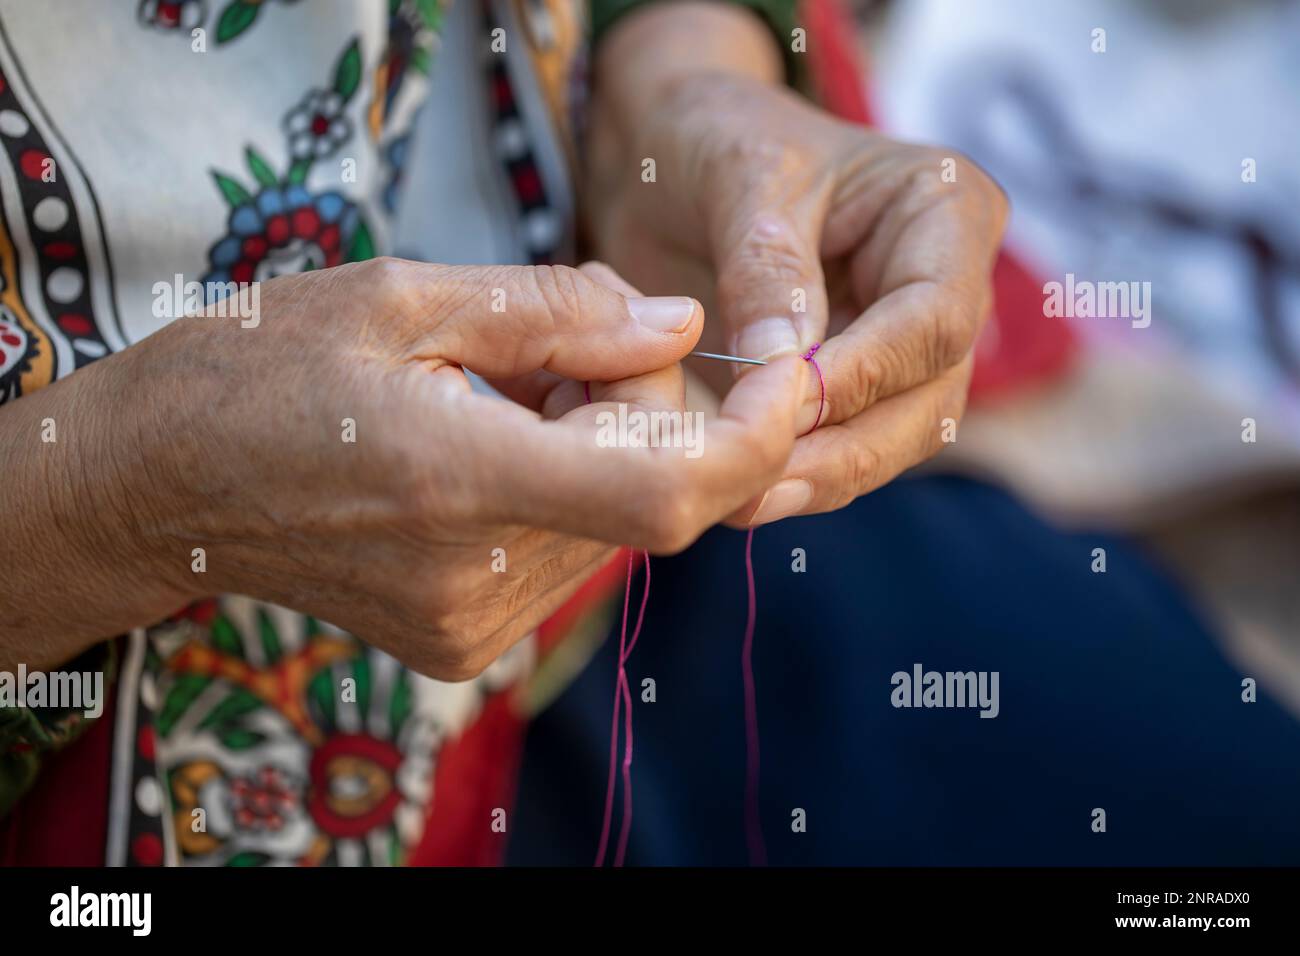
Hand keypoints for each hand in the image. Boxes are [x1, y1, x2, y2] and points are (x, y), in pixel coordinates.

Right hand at [1, 258, 803, 677]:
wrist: (158, 485)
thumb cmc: (260, 369)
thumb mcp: (402, 296)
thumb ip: (558, 312)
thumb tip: (679, 325)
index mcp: (457, 479)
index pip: (665, 490)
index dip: (754, 439)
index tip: (788, 379)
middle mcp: (476, 579)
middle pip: (653, 493)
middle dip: (653, 409)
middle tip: (571, 348)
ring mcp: (471, 628)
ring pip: (618, 524)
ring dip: (607, 449)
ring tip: (508, 396)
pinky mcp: (464, 646)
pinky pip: (571, 555)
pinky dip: (571, 490)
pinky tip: (497, 447)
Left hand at [586, 4, 1007, 523]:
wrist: (680, 156)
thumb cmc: (720, 139)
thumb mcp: (741, 179)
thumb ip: (767, 271)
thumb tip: (783, 369)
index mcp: (946, 210)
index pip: (935, 317)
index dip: (866, 374)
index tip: (787, 406)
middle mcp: (944, 285)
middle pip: (929, 396)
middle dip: (847, 448)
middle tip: (763, 484)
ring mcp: (905, 344)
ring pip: (896, 439)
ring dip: (824, 478)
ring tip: (745, 503)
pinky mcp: (857, 387)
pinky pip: (847, 446)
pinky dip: (802, 476)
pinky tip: (746, 494)